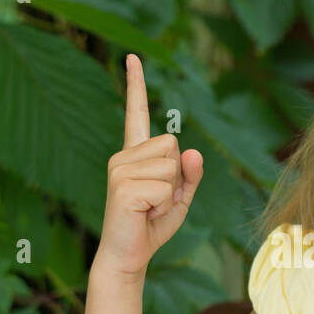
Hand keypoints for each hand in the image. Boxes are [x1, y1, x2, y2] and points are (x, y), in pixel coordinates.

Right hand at [96, 53, 203, 278]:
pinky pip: (166, 187)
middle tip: (156, 200)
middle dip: (177, 176)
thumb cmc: (150, 225)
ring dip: (171, 193)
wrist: (127, 256)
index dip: (135, 85)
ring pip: (171, 166)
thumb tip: (194, 152)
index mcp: (134, 154)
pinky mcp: (123, 186)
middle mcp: (123, 156)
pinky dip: (165, 204)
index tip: (132, 57)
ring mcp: (119, 169)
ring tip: (149, 207)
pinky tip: (145, 213)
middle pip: (173, 145)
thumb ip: (190, 175)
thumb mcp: (179, 198)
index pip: (137, 113)